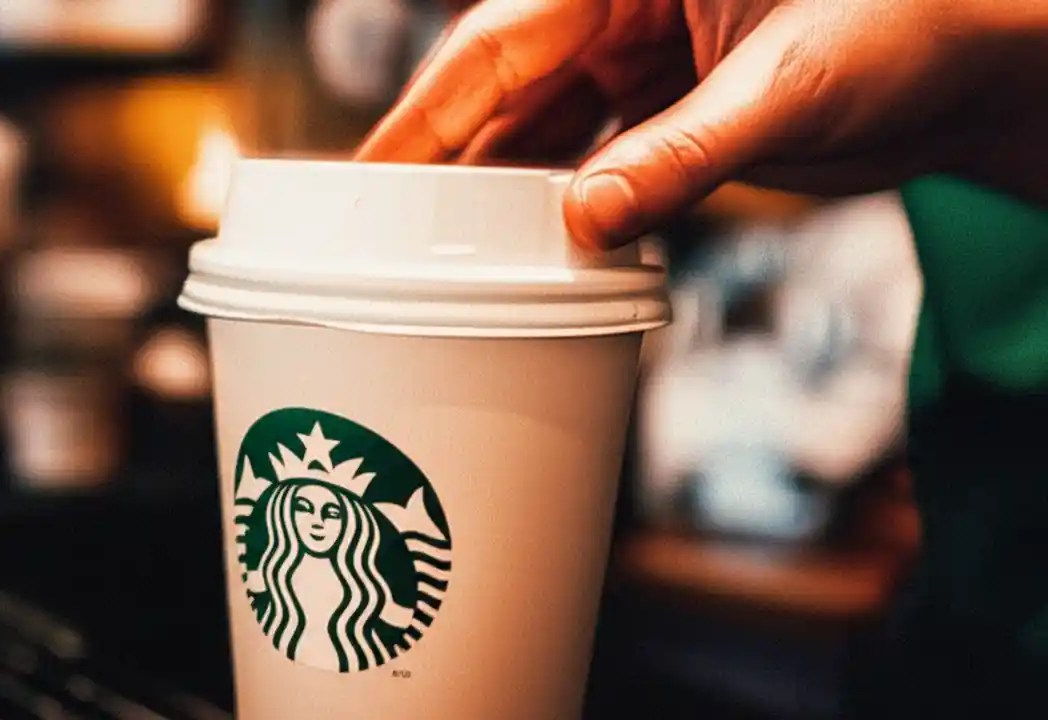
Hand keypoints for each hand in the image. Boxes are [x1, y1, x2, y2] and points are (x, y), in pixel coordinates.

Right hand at [357, 0, 1047, 248]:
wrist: (976, 68)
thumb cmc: (910, 26)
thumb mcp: (790, 87)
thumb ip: (685, 152)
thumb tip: (588, 216)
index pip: (495, 43)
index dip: (422, 113)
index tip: (363, 176)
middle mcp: (619, 10)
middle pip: (498, 89)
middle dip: (440, 160)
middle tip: (375, 233)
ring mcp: (641, 61)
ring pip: (535, 126)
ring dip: (491, 188)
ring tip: (433, 251)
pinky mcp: (667, 108)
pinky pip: (586, 153)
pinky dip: (555, 198)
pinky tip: (523, 243)